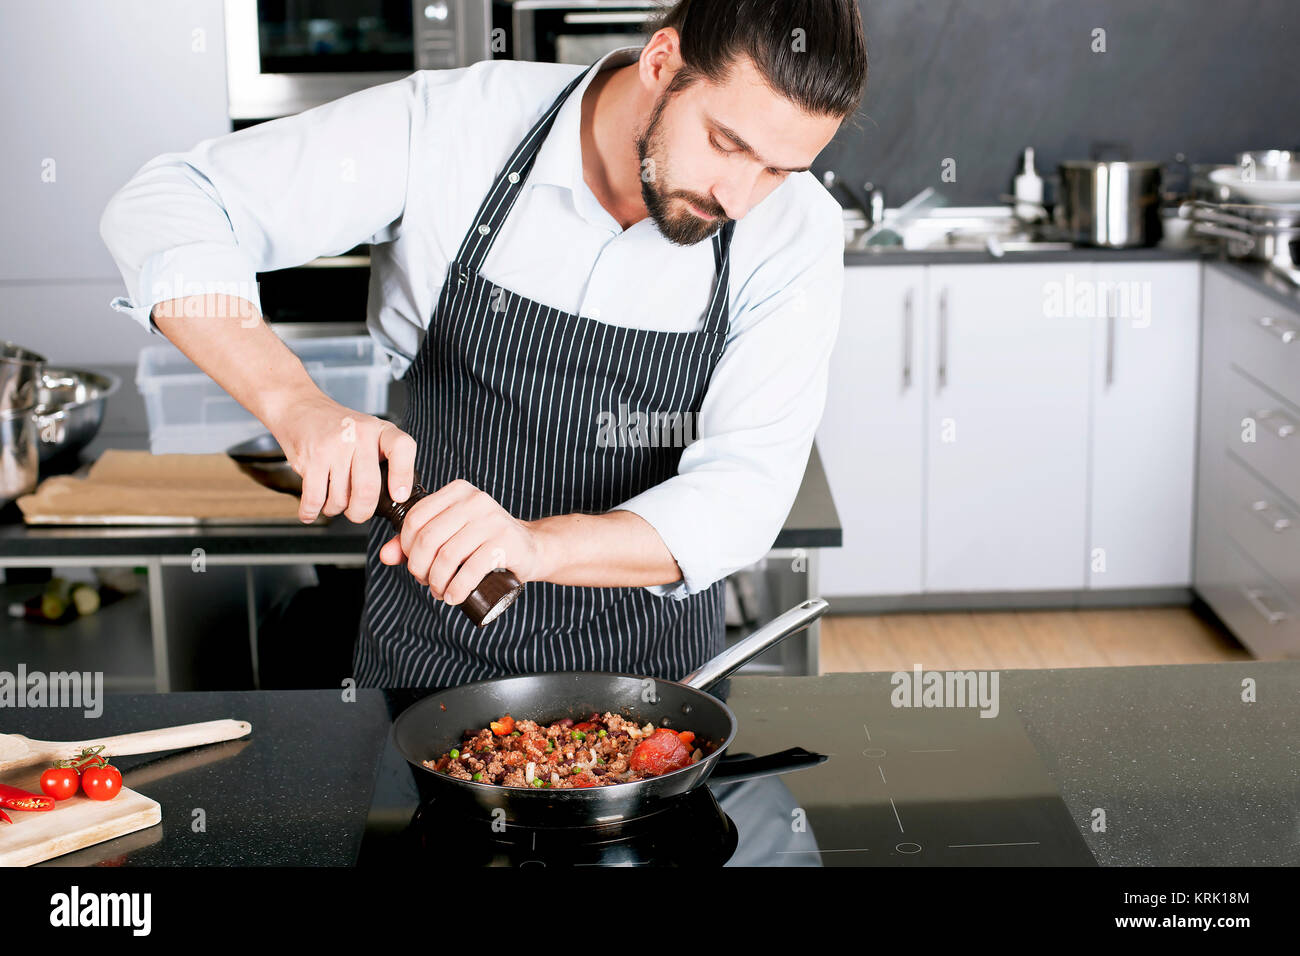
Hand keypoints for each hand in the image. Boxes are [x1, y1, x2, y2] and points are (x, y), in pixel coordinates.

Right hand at [264, 388, 416, 523]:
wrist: (300, 408)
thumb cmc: (339, 428)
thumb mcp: (370, 432)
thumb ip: (384, 458)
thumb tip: (396, 498)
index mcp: (380, 430)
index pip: (402, 448)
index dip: (403, 476)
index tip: (399, 496)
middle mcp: (359, 435)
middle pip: (368, 488)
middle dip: (362, 512)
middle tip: (358, 513)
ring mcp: (334, 446)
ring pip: (340, 498)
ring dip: (335, 509)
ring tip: (333, 502)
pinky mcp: (311, 458)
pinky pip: (314, 498)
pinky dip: (311, 511)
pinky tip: (311, 511)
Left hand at [378, 479, 543, 605]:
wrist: (531, 548)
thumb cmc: (485, 542)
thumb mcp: (452, 534)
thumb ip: (417, 541)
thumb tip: (385, 555)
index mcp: (457, 492)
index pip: (415, 518)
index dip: (407, 547)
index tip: (416, 564)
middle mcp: (474, 500)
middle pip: (428, 539)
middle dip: (420, 569)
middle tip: (427, 582)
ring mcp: (492, 519)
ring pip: (447, 556)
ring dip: (437, 583)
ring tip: (440, 592)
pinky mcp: (505, 542)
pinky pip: (471, 568)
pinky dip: (457, 588)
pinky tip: (454, 597)